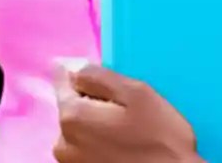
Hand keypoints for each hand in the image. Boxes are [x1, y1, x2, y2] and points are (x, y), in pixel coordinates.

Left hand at [52, 60, 199, 162]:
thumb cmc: (160, 139)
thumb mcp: (137, 94)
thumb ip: (98, 77)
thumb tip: (72, 71)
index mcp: (72, 117)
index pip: (63, 82)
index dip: (85, 78)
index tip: (108, 87)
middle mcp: (62, 144)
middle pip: (72, 108)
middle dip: (93, 104)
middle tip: (127, 113)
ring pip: (79, 131)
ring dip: (97, 126)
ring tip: (127, 134)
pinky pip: (86, 151)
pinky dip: (100, 146)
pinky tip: (123, 151)